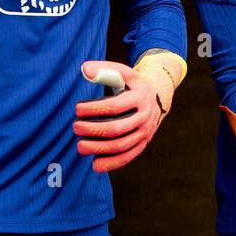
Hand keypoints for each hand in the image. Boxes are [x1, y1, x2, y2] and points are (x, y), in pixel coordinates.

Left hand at [74, 58, 174, 172]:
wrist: (159, 95)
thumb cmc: (134, 83)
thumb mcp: (125, 72)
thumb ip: (105, 69)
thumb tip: (85, 70)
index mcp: (140, 97)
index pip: (116, 106)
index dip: (96, 109)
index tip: (77, 109)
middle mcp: (145, 116)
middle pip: (118, 128)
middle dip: (94, 130)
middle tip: (76, 128)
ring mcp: (145, 132)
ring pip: (122, 145)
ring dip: (99, 149)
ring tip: (80, 147)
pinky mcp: (143, 143)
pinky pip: (128, 156)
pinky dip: (112, 163)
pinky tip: (95, 166)